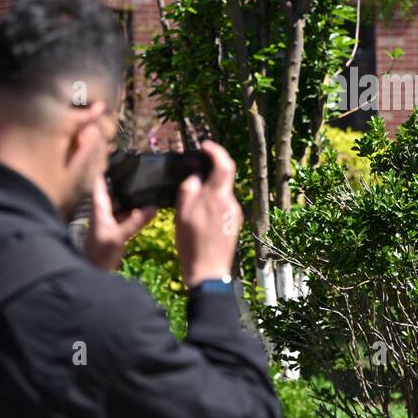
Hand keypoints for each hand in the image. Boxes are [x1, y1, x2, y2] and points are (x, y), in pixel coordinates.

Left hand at [84, 173, 157, 271]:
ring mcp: (109, 219)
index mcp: (99, 207)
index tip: (115, 150)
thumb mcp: (118, 237)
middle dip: (124, 179)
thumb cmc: (99, 254)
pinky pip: (126, 214)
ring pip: (121, 202)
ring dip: (132, 195)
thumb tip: (153, 207)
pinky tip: (148, 207)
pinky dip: (135, 210)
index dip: (104, 166)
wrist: (92, 272)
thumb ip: (135, 222)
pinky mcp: (115, 229)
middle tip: (140, 167)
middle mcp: (103, 209)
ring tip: (148, 184)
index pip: (99, 181)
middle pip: (113, 189)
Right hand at [174, 140, 242, 287]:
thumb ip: (189, 190)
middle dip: (211, 168)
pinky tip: (201, 214)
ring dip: (210, 188)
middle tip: (196, 167)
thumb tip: (196, 176)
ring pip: (223, 191)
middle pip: (224, 176)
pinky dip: (213, 201)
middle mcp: (230, 202)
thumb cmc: (192, 244)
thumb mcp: (182, 214)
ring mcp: (235, 213)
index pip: (224, 164)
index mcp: (218, 197)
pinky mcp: (234, 223)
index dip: (215, 150)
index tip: (205, 146)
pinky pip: (223, 204)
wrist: (208, 271)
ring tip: (193, 198)